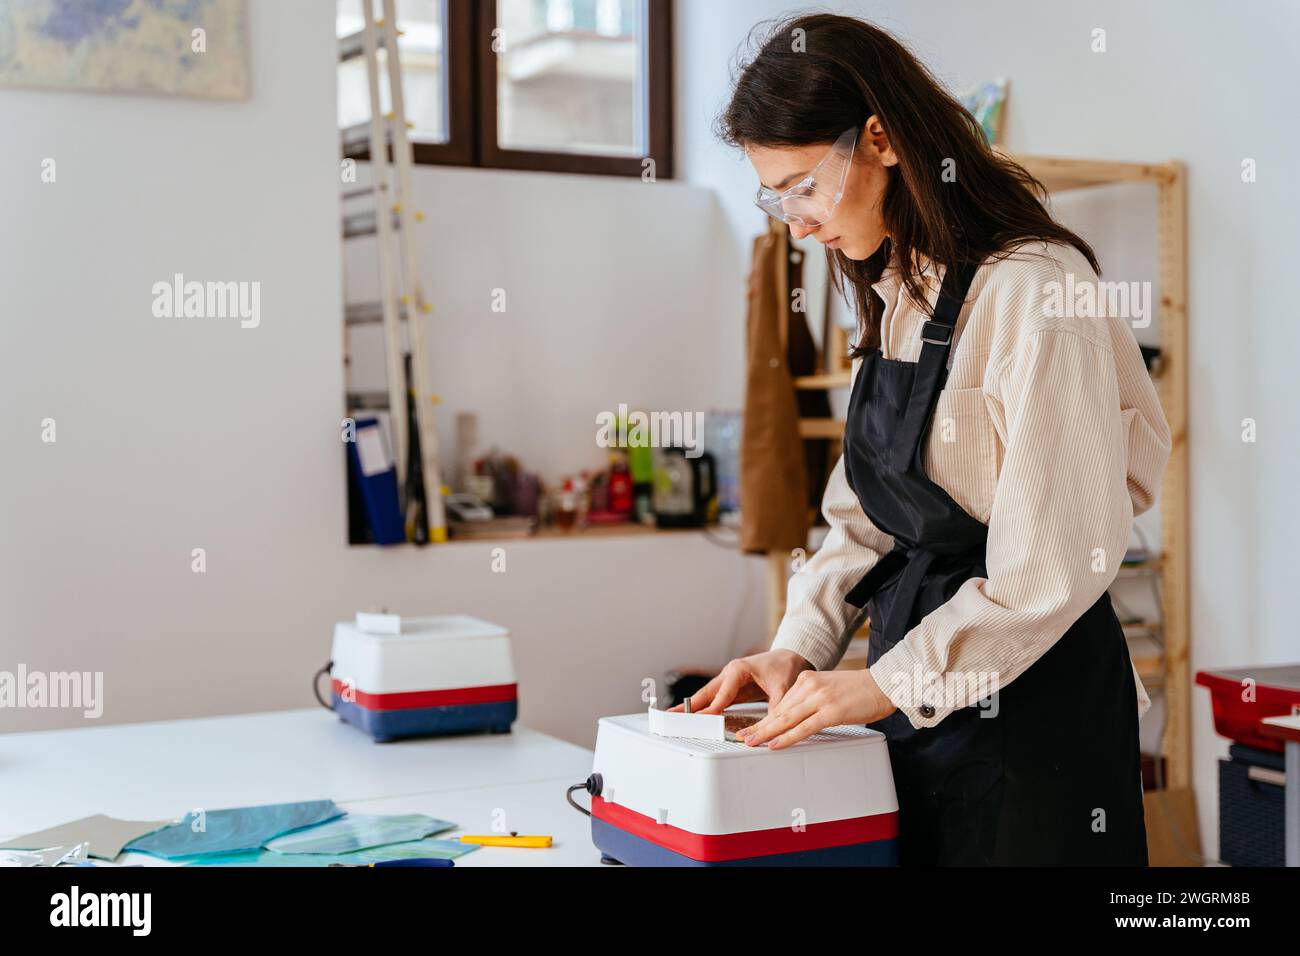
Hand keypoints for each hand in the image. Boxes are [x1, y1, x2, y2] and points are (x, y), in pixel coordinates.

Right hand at [676, 649, 813, 713]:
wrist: (790, 656)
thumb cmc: (785, 667)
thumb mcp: (783, 687)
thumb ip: (776, 707)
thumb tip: (771, 726)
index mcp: (739, 670)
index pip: (722, 693)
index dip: (712, 708)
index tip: (702, 720)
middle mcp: (730, 673)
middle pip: (706, 693)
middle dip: (690, 705)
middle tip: (672, 716)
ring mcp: (729, 680)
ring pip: (707, 696)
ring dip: (692, 707)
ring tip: (675, 718)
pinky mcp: (732, 688)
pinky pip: (715, 699)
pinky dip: (703, 708)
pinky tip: (695, 716)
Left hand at [737, 668, 896, 749]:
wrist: (884, 684)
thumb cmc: (860, 690)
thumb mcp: (829, 688)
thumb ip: (812, 699)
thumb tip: (797, 718)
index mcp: (807, 680)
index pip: (780, 703)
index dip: (764, 717)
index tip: (751, 727)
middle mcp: (809, 686)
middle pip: (778, 711)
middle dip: (758, 726)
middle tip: (742, 737)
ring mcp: (819, 699)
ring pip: (786, 719)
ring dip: (766, 733)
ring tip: (750, 742)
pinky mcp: (831, 712)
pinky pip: (804, 728)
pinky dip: (787, 738)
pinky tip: (775, 744)